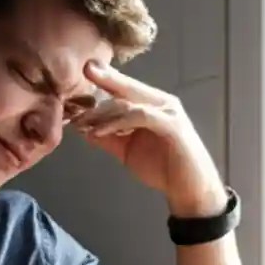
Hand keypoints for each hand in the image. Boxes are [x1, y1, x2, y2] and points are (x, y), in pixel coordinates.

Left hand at [70, 62, 226, 216]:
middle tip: (74, 91)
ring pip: (129, 102)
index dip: (103, 80)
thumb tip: (83, 129)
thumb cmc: (163, 168)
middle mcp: (161, 102)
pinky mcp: (171, 124)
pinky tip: (98, 132)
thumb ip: (109, 137)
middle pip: (126, 87)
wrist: (190, 189)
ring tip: (81, 124)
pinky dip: (116, 123)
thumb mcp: (127, 150)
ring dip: (101, 113)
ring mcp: (168, 112)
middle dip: (101, 84)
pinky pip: (139, 116)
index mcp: (152, 104)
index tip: (80, 74)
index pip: (124, 88)